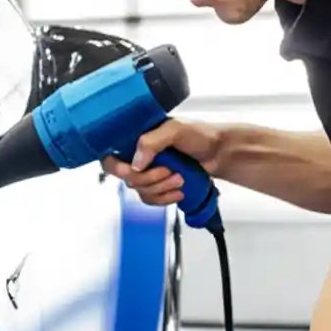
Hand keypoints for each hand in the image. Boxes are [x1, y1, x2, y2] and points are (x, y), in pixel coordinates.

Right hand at [102, 117, 222, 205]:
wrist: (220, 153)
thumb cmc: (200, 136)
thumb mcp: (175, 130)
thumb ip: (152, 142)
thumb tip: (135, 164)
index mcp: (137, 138)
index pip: (110, 155)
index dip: (115, 166)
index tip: (130, 170)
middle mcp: (138, 155)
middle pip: (126, 177)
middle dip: (149, 179)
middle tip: (169, 171)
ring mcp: (148, 172)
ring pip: (140, 190)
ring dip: (161, 189)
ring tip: (180, 179)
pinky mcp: (158, 186)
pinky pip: (150, 199)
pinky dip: (164, 198)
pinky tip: (178, 192)